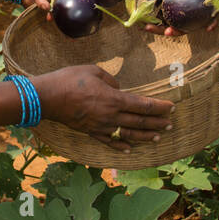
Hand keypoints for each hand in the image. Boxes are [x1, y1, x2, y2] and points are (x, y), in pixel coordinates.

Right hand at [34, 65, 174, 151]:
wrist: (47, 98)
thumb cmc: (69, 80)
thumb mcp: (93, 71)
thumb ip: (110, 80)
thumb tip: (118, 88)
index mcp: (113, 99)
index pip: (143, 105)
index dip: (159, 107)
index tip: (171, 107)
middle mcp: (110, 116)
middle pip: (139, 121)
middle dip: (157, 123)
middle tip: (171, 124)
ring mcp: (100, 126)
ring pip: (128, 134)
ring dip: (145, 136)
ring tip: (158, 137)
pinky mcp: (90, 132)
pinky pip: (109, 141)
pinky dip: (121, 146)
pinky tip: (130, 149)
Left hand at [145, 0, 213, 36]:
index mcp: (199, 3)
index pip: (209, 15)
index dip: (212, 23)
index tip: (208, 29)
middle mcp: (188, 12)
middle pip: (186, 27)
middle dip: (177, 32)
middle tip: (168, 31)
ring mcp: (175, 14)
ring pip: (170, 26)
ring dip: (160, 30)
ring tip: (148, 27)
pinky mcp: (164, 12)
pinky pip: (158, 20)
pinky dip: (151, 23)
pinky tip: (141, 23)